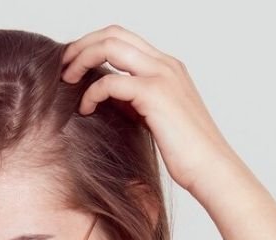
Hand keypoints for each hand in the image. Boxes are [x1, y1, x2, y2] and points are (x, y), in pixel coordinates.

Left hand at [60, 24, 241, 198]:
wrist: (212, 169)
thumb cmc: (186, 152)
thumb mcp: (157, 118)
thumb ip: (135, 101)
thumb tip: (106, 98)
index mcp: (168, 67)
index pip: (123, 38)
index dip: (94, 45)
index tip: (75, 64)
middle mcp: (166, 64)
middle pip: (113, 33)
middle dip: (82, 46)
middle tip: (64, 67)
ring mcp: (162, 76)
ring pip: (109, 46)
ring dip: (81, 60)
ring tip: (67, 80)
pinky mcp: (154, 94)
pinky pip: (110, 81)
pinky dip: (92, 92)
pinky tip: (86, 109)